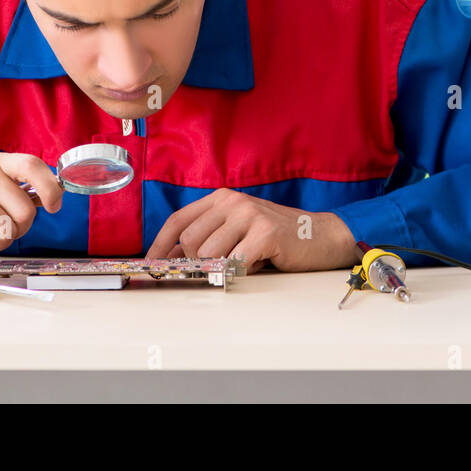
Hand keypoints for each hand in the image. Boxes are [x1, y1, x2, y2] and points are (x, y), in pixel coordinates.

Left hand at [144, 189, 357, 271]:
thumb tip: (172, 259)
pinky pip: (234, 262)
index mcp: (222, 198)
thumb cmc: (274, 238)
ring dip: (221, 267)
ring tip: (243, 262)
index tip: (150, 265)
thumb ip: (207, 239)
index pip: (178, 220)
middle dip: (196, 261)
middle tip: (214, 269)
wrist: (319, 236)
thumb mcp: (236, 231)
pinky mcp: (265, 233)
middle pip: (190, 239)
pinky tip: (254, 265)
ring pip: (210, 253)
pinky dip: (238, 272)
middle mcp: (233, 200)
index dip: (160, 245)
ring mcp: (249, 214)